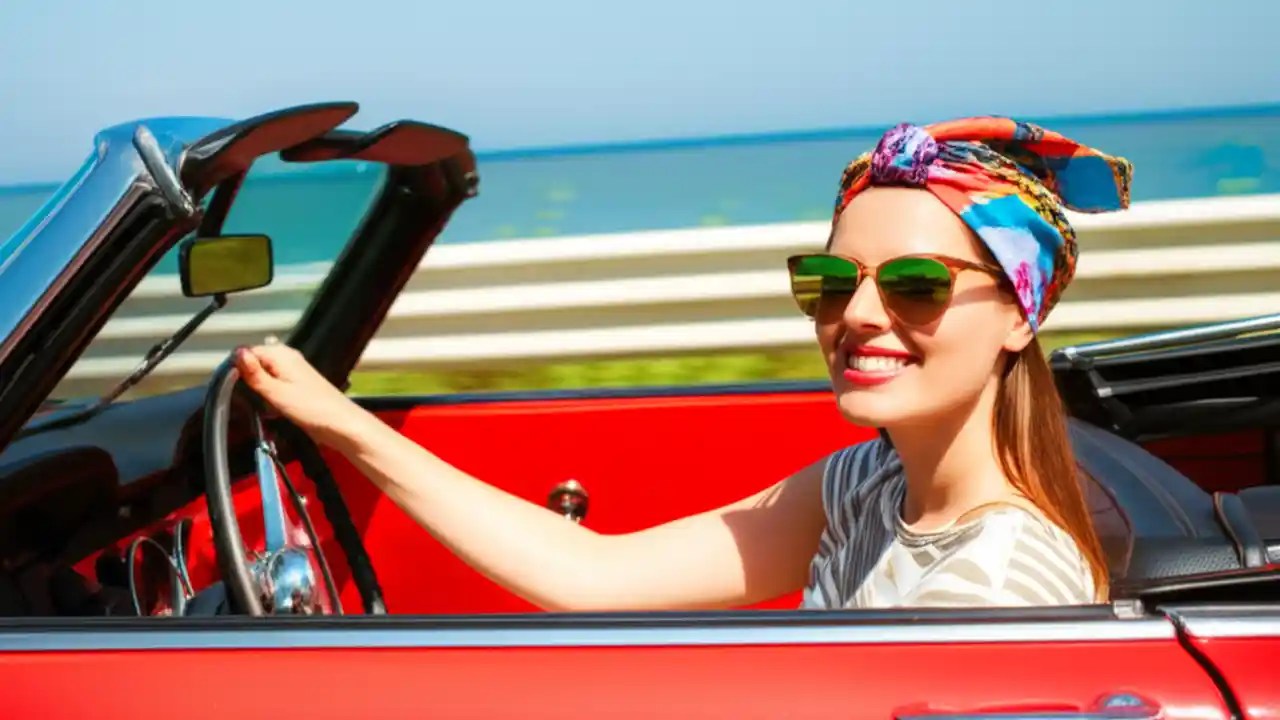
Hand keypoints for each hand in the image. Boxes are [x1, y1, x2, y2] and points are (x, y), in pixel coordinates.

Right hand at [234, 342, 359, 445]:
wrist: (341, 423)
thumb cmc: (314, 409)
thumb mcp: (275, 392)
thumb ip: (254, 373)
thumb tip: (237, 353)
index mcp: (281, 354)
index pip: (246, 352)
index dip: (237, 369)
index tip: (234, 387)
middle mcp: (287, 358)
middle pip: (254, 365)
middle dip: (249, 382)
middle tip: (255, 400)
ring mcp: (293, 371)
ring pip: (264, 377)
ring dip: (260, 393)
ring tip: (268, 407)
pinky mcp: (298, 385)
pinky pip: (274, 388)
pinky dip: (271, 399)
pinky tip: (275, 410)